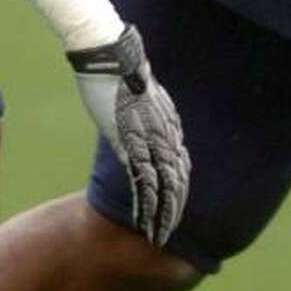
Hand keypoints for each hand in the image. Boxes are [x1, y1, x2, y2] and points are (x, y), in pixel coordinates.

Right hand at [67, 26, 190, 246]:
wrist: (111, 54)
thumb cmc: (119, 66)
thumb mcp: (139, 90)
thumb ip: (144, 107)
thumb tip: (140, 115)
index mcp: (168, 123)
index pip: (179, 164)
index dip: (178, 189)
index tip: (175, 208)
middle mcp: (165, 134)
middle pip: (177, 180)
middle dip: (175, 210)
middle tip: (170, 234)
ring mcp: (150, 139)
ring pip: (164, 186)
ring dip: (162, 214)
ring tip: (158, 236)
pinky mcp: (131, 142)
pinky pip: (144, 181)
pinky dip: (145, 205)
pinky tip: (143, 221)